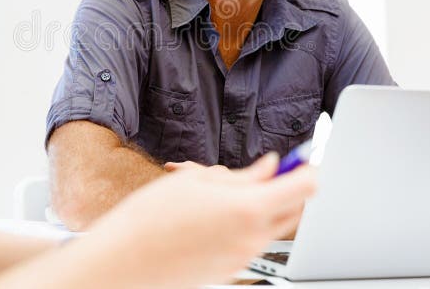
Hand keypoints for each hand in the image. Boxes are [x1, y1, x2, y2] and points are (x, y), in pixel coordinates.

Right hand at [87, 153, 316, 288]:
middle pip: (294, 209)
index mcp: (248, 209)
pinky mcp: (231, 270)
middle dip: (286, 188)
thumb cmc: (152, 217)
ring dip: (261, 206)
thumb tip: (271, 166)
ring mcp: (243, 258)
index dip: (305, 168)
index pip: (304, 187)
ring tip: (220, 194)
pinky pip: (250, 241)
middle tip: (263, 172)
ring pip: (270, 226)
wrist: (124, 260)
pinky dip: (243, 225)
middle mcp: (252, 238)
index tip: (300, 159)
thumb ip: (243, 176)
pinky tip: (210, 216)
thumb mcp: (198, 182)